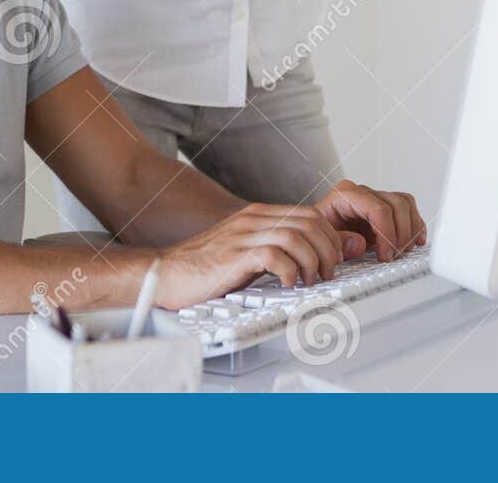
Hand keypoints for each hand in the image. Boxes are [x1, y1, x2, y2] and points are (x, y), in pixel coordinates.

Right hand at [154, 202, 350, 307]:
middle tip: (326, 273)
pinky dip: (290, 271)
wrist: (166, 273)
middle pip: (309, 222)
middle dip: (328, 250)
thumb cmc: (204, 268)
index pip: (309, 214)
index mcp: (257, 216)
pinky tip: (287, 283)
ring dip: (312, 262)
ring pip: (297, 237)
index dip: (329, 237)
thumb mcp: (245, 252)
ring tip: (310, 280)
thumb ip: (273, 249)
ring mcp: (243, 235)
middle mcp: (252, 220)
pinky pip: (275, 256)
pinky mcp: (234, 255)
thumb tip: (306, 260)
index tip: (332, 260)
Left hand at [313, 179, 425, 262]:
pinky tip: (415, 241)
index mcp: (344, 196)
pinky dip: (415, 225)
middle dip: (400, 234)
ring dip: (410, 230)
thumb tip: (360, 242)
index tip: (387, 255)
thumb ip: (340, 241)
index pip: (377, 208)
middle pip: (395, 205)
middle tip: (395, 256)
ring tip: (404, 250)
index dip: (387, 233)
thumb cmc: (319, 234)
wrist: (317, 233)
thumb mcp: (322, 241)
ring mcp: (374, 197)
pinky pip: (408, 208)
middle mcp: (362, 192)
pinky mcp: (385, 206)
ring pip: (405, 204)